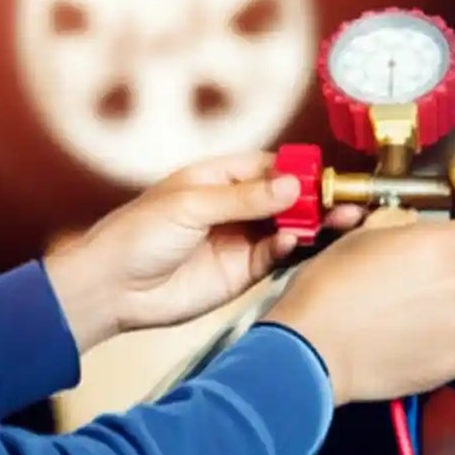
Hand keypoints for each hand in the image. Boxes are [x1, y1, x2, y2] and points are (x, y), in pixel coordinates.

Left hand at [44, 152, 364, 349]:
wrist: (112, 287)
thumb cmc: (136, 234)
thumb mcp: (190, 206)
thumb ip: (243, 198)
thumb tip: (291, 184)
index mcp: (218, 178)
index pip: (269, 166)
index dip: (298, 168)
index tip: (323, 172)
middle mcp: (234, 207)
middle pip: (286, 197)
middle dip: (315, 196)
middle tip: (342, 198)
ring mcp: (240, 240)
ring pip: (288, 227)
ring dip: (314, 223)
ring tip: (340, 218)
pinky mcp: (241, 273)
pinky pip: (275, 257)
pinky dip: (289, 249)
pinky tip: (295, 241)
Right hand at [261, 209, 454, 406]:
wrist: (312, 348)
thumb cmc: (328, 289)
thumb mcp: (360, 236)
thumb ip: (402, 226)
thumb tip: (419, 228)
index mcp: (437, 246)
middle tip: (440, 285)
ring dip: (452, 312)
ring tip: (407, 319)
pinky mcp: (454, 361)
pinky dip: (441, 342)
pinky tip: (404, 342)